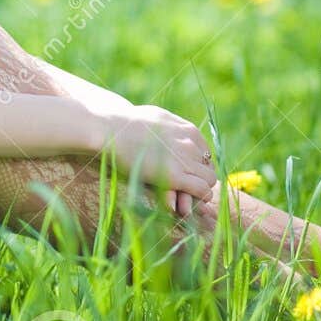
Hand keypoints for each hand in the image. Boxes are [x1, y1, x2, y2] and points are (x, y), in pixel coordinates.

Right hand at [97, 104, 216, 212]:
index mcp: (188, 130)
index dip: (198, 165)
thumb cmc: (127, 124)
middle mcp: (190, 143)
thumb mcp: (158, 117)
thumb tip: (176, 129)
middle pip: (209, 166)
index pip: (205, 152)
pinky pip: (201, 190)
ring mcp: (184, 159)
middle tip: (190, 188)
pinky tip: (190, 203)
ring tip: (190, 197)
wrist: (111, 129)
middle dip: (201, 178)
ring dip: (201, 189)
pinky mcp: (175, 176)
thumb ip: (173, 126)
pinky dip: (200, 197)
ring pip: (209, 179)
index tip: (189, 174)